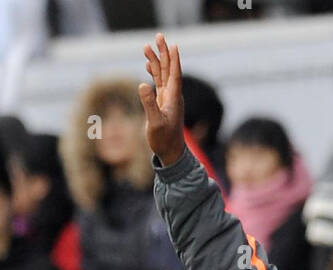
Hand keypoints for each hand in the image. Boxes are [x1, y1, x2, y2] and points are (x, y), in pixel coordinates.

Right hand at [139, 32, 185, 166]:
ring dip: (156, 61)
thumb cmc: (164, 140)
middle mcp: (172, 96)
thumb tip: (142, 84)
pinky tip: (147, 65)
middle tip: (159, 36)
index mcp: (173, 99)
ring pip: (162, 75)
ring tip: (147, 46)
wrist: (171, 153)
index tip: (172, 45)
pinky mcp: (162, 103)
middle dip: (163, 53)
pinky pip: (158, 83)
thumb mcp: (155, 123)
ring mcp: (168, 99)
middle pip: (168, 70)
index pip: (174, 74)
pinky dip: (153, 73)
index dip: (173, 59)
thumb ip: (149, 104)